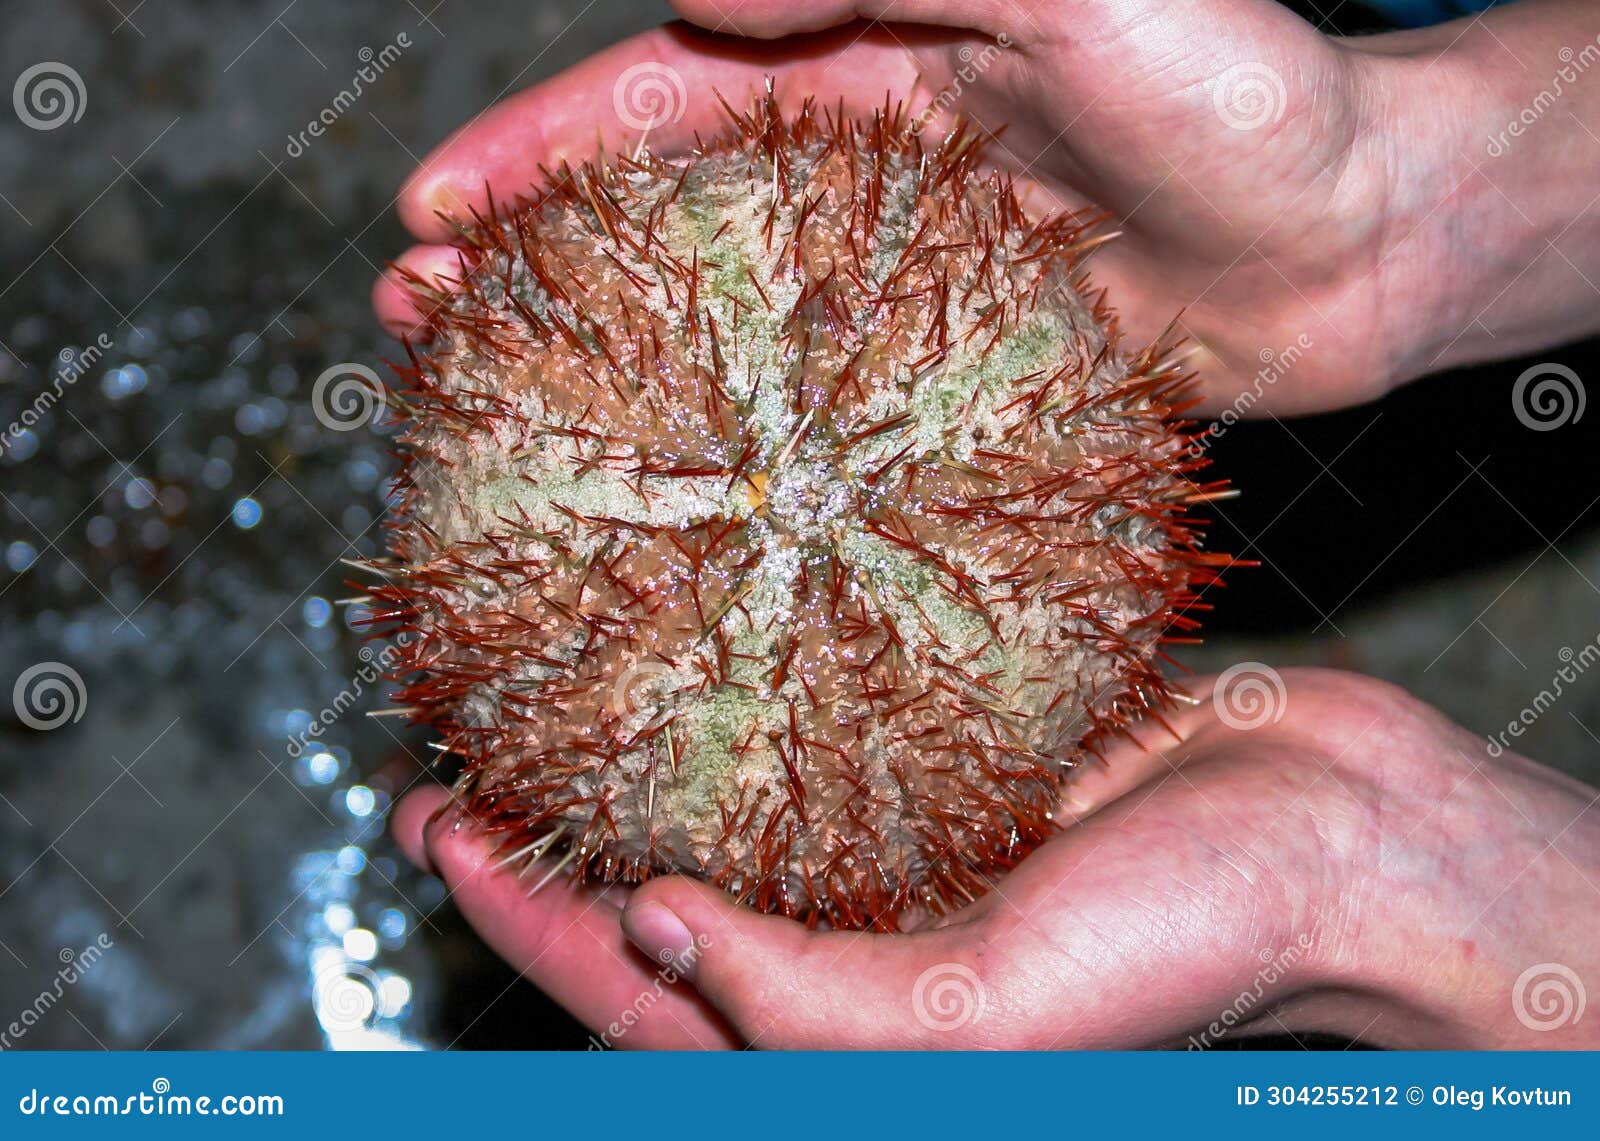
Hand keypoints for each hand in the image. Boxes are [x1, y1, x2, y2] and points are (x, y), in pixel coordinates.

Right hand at [373, 0, 1433, 416]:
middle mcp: (865, 176)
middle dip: (534, 265)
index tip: (429, 214)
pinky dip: (739, 447)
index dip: (534, 152)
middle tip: (424, 332)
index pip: (660, 99)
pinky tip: (686, 497)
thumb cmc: (1252, 96)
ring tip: (514, 425)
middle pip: (660, 215)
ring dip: (613, 366)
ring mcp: (900, 285)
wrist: (1372, 241)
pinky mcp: (949, 379)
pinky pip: (817, 411)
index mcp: (869, 69)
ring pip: (718, 321)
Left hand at [392, 668, 1599, 1048]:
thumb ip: (810, 1002)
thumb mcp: (984, 1016)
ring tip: (538, 697)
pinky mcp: (946, 761)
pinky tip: (697, 635)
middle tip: (448, 773)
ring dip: (629, 760)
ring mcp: (896, 845)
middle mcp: (853, 938)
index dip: (525, 920)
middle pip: (658, 898)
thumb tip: (648, 929)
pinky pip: (814, 730)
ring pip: (723, 807)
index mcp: (845, 1024)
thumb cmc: (1191, 944)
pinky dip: (740, 693)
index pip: (638, 986)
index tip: (436, 834)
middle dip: (546, 847)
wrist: (1332, 828)